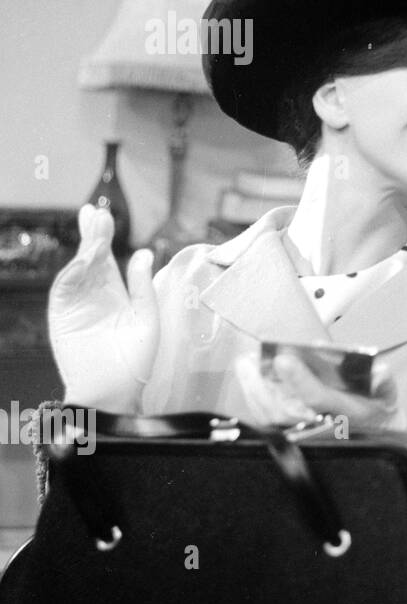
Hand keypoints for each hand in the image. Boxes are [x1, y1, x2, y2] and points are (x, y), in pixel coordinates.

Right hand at [48, 204, 159, 410]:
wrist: (114, 391)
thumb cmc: (136, 361)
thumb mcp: (148, 319)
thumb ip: (142, 287)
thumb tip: (144, 252)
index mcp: (116, 293)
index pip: (108, 258)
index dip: (104, 236)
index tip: (102, 214)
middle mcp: (94, 295)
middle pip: (89, 258)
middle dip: (91, 235)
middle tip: (93, 212)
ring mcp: (77, 305)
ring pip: (77, 270)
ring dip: (84, 251)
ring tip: (95, 234)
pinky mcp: (62, 317)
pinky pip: (64, 290)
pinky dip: (72, 273)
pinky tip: (83, 258)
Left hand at [234, 351, 402, 432]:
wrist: (376, 440)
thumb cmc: (378, 410)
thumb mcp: (388, 394)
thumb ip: (383, 381)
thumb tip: (376, 369)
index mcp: (347, 413)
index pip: (318, 398)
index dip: (300, 380)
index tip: (283, 359)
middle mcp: (322, 427)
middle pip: (285, 410)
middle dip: (264, 386)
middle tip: (250, 361)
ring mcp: (305, 434)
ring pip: (272, 418)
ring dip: (255, 391)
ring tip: (246, 366)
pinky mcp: (292, 436)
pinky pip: (268, 422)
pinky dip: (256, 401)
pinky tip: (250, 382)